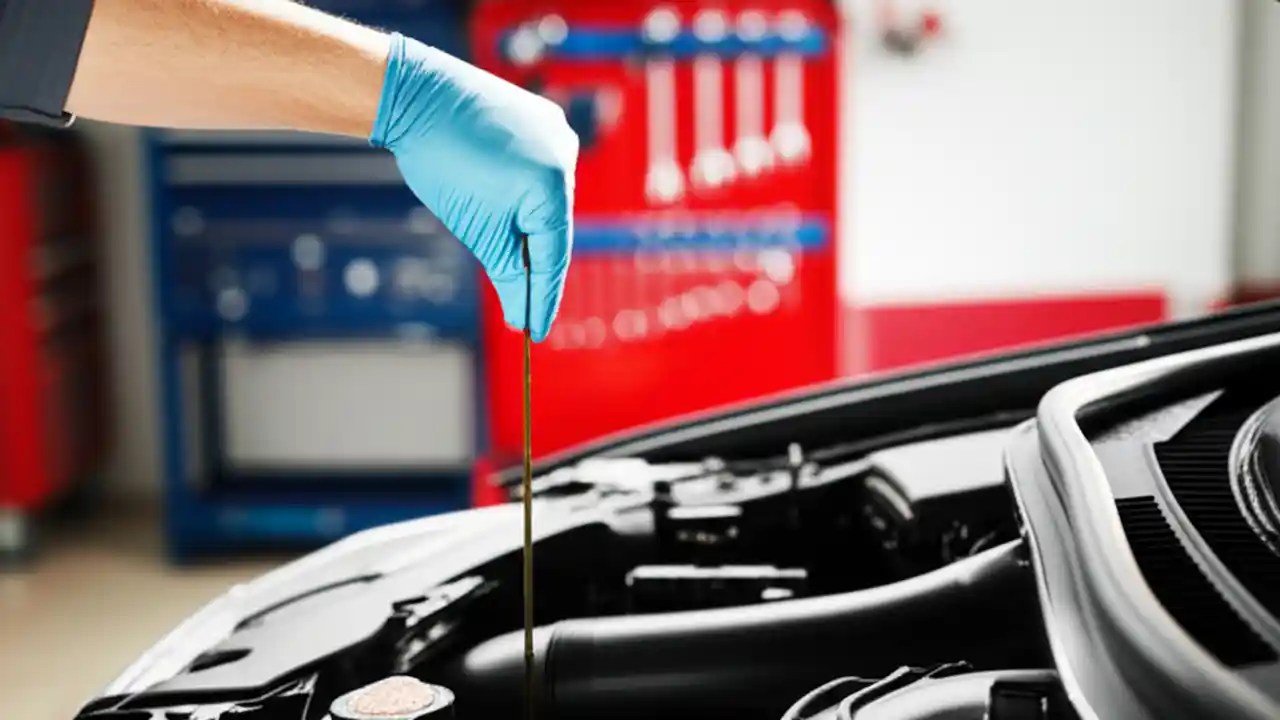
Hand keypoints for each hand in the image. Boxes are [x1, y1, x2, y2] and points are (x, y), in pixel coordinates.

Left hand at [371, 33, 577, 340]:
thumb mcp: (478, 229)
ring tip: (505, 253)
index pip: (553, 257)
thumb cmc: (442, 161)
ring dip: (528, 229)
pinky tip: (507, 210)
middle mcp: (566, 157)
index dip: (543, 299)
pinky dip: (526, 198)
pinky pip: (541, 173)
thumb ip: (507, 274)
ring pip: (548, 201)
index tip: (535, 332)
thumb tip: (522, 314)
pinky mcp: (543, 122)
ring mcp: (557, 135)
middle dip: (534, 265)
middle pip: (554, 229)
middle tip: (520, 307)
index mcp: (553, 185)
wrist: (417, 96)